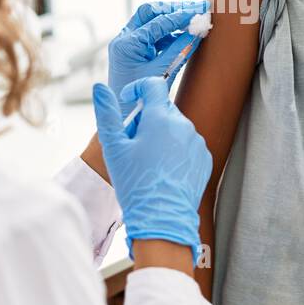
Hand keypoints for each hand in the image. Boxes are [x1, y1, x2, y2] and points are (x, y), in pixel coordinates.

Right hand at [92, 76, 211, 264]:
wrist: (162, 218)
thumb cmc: (135, 184)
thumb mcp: (114, 148)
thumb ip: (106, 114)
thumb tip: (99, 87)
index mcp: (161, 118)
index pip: (153, 85)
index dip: (138, 89)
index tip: (128, 101)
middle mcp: (184, 125)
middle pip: (162, 109)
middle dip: (147, 120)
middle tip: (133, 145)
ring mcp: (197, 143)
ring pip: (176, 128)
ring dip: (162, 135)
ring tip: (149, 163)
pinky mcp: (204, 159)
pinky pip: (188, 145)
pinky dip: (176, 151)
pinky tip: (164, 171)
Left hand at [108, 1, 208, 115]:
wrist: (125, 115)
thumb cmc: (140, 98)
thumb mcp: (163, 72)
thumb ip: (179, 49)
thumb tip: (197, 31)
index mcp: (128, 44)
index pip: (158, 22)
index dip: (182, 15)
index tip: (200, 10)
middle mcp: (123, 39)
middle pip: (150, 12)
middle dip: (174, 8)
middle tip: (197, 8)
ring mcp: (126, 42)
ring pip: (150, 19)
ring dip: (172, 18)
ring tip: (193, 20)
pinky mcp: (132, 48)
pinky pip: (151, 32)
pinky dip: (168, 31)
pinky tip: (183, 34)